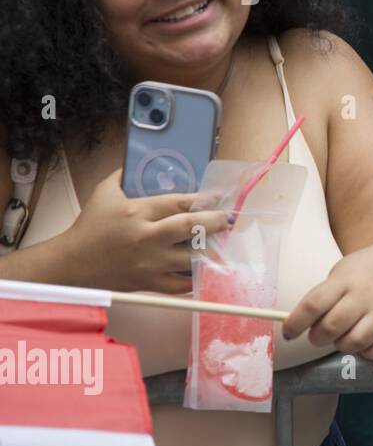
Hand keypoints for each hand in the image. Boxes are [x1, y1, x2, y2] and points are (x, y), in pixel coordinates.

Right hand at [61, 169, 229, 293]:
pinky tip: (206, 270)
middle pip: (192, 228)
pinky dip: (196, 279)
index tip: (219, 198)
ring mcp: (151, 263)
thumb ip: (122, 176)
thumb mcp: (104, 194)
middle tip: (227, 220)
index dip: (204, 199)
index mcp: (138, 212)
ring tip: (221, 245)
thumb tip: (135, 161)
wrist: (72, 264)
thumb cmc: (89, 227)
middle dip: (215, 222)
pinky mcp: (150, 283)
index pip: (179, 203)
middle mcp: (148, 237)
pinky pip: (181, 284)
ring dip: (210, 251)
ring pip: (192, 258)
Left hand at [282, 240, 372, 358]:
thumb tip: (299, 326)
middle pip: (332, 326)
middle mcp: (366, 294)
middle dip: (317, 338)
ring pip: (357, 341)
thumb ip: (323, 297)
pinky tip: (366, 343)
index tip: (288, 333)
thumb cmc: (365, 271)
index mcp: (345, 280)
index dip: (295, 323)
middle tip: (318, 335)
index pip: (313, 305)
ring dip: (343, 346)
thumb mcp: (341, 273)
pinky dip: (370, 353)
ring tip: (343, 338)